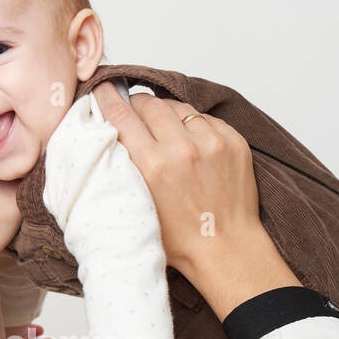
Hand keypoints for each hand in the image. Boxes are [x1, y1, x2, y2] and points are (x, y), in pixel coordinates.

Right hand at [91, 83, 260, 276]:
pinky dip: (194, 125)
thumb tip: (115, 134)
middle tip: (134, 111)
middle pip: (151, 104)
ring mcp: (212, 143)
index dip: (109, 99)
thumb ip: (126, 169)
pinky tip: (190, 141)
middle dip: (139, 105)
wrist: (225, 248)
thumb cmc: (181, 238)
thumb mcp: (138, 205)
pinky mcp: (233, 142)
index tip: (104, 90)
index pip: (123, 116)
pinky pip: (206, 119)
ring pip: (179, 108)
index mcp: (153, 166)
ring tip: (163, 127)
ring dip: (167, 113)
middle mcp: (183, 150)